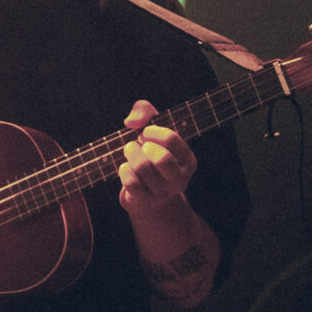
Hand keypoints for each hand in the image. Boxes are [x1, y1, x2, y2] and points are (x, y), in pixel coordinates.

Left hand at [116, 100, 195, 216]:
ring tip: (130, 151)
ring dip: (131, 154)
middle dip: (143, 146)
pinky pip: (131, 182)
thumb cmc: (150, 152)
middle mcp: (179, 178)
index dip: (152, 131)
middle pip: (161, 158)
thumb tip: (131, 122)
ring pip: (142, 168)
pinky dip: (124, 170)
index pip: (171, 139)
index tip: (145, 132)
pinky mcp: (145, 200)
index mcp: (188, 160)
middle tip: (139, 144)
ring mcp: (163, 192)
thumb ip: (144, 110)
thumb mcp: (152, 128)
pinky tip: (126, 167)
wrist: (145, 191)